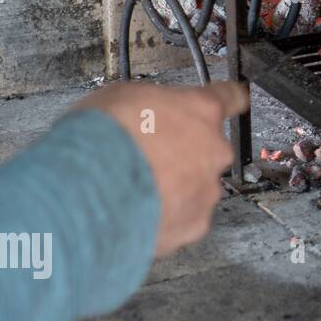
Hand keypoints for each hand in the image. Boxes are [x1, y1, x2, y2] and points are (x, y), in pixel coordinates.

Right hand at [72, 81, 248, 257]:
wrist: (85, 191)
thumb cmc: (99, 140)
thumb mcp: (122, 96)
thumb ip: (152, 105)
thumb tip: (148, 112)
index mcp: (200, 110)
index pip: (229, 97)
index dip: (230, 98)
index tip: (235, 98)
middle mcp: (214, 149)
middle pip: (208, 149)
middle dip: (183, 153)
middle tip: (147, 158)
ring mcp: (207, 189)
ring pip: (196, 186)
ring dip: (172, 187)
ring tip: (132, 189)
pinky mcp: (195, 224)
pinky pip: (183, 218)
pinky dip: (164, 217)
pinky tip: (135, 212)